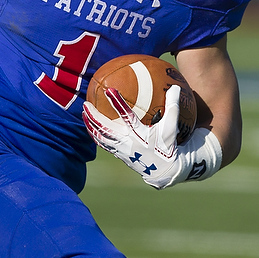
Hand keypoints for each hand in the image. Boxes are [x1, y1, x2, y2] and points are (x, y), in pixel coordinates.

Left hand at [83, 85, 219, 188]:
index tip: (109, 90)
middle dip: (93, 116)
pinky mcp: (117, 154)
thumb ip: (173, 106)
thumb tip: (176, 87)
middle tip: (85, 103)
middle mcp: (127, 141)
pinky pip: (102, 143)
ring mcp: (120, 149)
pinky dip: (94, 134)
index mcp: (139, 133)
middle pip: (105, 128)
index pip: (126, 115)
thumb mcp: (171, 127)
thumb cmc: (167, 146)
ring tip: (83, 113)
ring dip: (90, 124)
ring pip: (100, 136)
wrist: (162, 170)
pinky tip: (90, 127)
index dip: (117, 103)